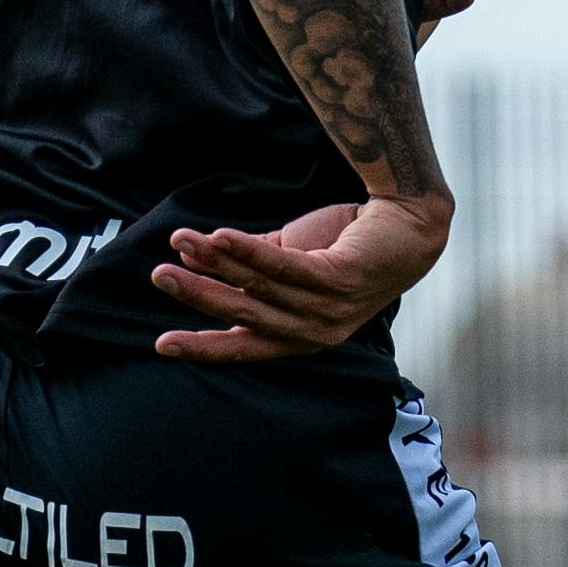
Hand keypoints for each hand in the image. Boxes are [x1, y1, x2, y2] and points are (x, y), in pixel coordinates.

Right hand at [153, 195, 453, 360]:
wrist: (407, 220)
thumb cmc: (349, 243)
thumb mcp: (292, 258)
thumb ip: (251, 265)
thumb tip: (198, 256)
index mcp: (304, 335)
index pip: (245, 346)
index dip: (203, 345)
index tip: (162, 344)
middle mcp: (317, 331)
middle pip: (245, 316)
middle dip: (198, 297)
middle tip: (160, 278)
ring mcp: (331, 308)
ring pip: (259, 288)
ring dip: (214, 264)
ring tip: (180, 242)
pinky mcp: (341, 278)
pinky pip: (284, 266)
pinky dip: (248, 252)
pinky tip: (219, 236)